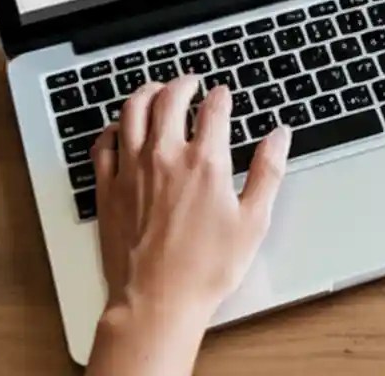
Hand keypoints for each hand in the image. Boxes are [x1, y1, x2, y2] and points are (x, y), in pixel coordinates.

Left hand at [87, 76, 291, 375]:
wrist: (157, 302)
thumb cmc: (206, 269)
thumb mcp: (253, 220)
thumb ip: (269, 171)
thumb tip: (280, 136)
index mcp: (205, 163)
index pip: (213, 110)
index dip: (221, 96)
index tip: (223, 93)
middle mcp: (165, 158)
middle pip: (169, 100)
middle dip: (183, 84)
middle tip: (190, 82)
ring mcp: (131, 171)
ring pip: (132, 112)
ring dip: (145, 93)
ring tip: (155, 89)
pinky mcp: (108, 189)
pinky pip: (103, 145)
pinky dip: (112, 128)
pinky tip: (119, 128)